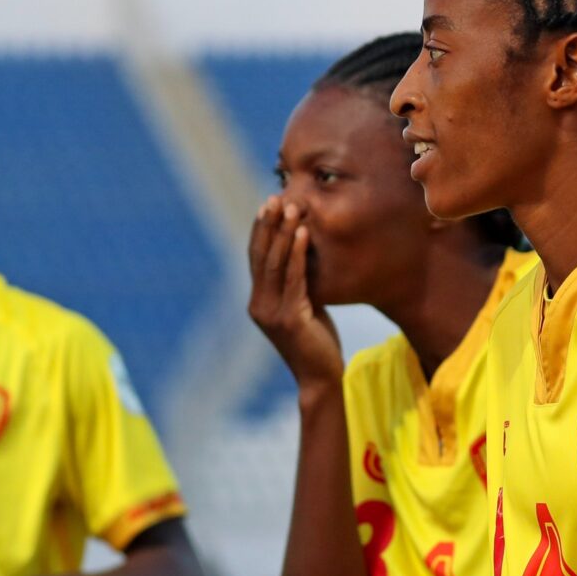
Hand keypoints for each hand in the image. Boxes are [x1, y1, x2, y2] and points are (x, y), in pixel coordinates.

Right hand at [249, 196, 341, 386]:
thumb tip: (302, 255)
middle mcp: (258, 305)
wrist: (321, 378)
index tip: (267, 204)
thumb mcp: (302, 307)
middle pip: (260, 256)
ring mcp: (271, 313)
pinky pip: (293, 278)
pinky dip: (297, 253)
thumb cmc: (316, 342)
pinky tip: (303, 234)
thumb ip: (295, 285)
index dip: (260, 230)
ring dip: (283, 232)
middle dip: (268, 224)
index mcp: (258, 302)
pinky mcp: (289, 318)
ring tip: (291, 207)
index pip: (255, 259)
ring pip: (275, 264)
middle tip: (275, 197)